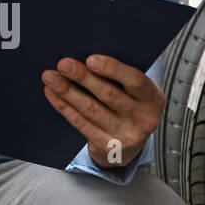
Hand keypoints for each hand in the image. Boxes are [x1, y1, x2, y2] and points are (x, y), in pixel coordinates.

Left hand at [41, 54, 165, 168]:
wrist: (129, 146)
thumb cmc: (130, 106)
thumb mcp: (135, 92)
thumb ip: (121, 77)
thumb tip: (87, 57)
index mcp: (153, 98)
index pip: (135, 80)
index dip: (113, 69)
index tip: (91, 59)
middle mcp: (143, 119)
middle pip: (109, 95)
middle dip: (84, 78)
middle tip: (64, 64)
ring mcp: (125, 136)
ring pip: (91, 110)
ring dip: (68, 91)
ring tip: (51, 77)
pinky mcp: (106, 147)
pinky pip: (81, 123)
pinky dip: (65, 107)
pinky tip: (53, 94)